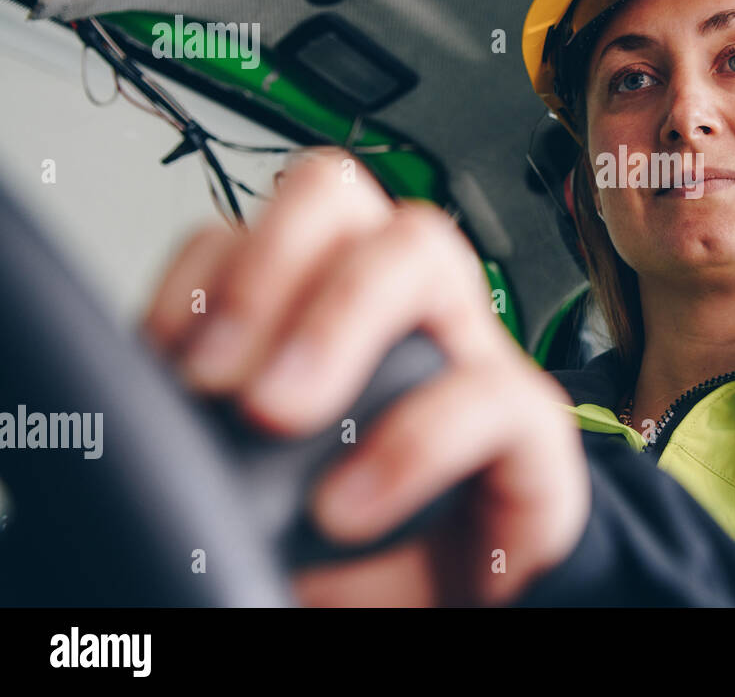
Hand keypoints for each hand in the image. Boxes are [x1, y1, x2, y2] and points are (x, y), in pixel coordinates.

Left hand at [140, 148, 588, 605]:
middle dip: (266, 263)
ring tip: (277, 414)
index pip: (257, 221)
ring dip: (336, 315)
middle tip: (218, 376)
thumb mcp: (260, 477)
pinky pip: (488, 393)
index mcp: (322, 305)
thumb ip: (213, 430)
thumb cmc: (364, 539)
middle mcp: (395, 307)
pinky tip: (349, 504)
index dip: (205, 273)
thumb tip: (145, 420)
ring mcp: (466, 351)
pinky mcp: (530, 424)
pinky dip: (411, 442)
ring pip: (421, 248)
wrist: (460, 598)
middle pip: (336, 195)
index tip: (166, 361)